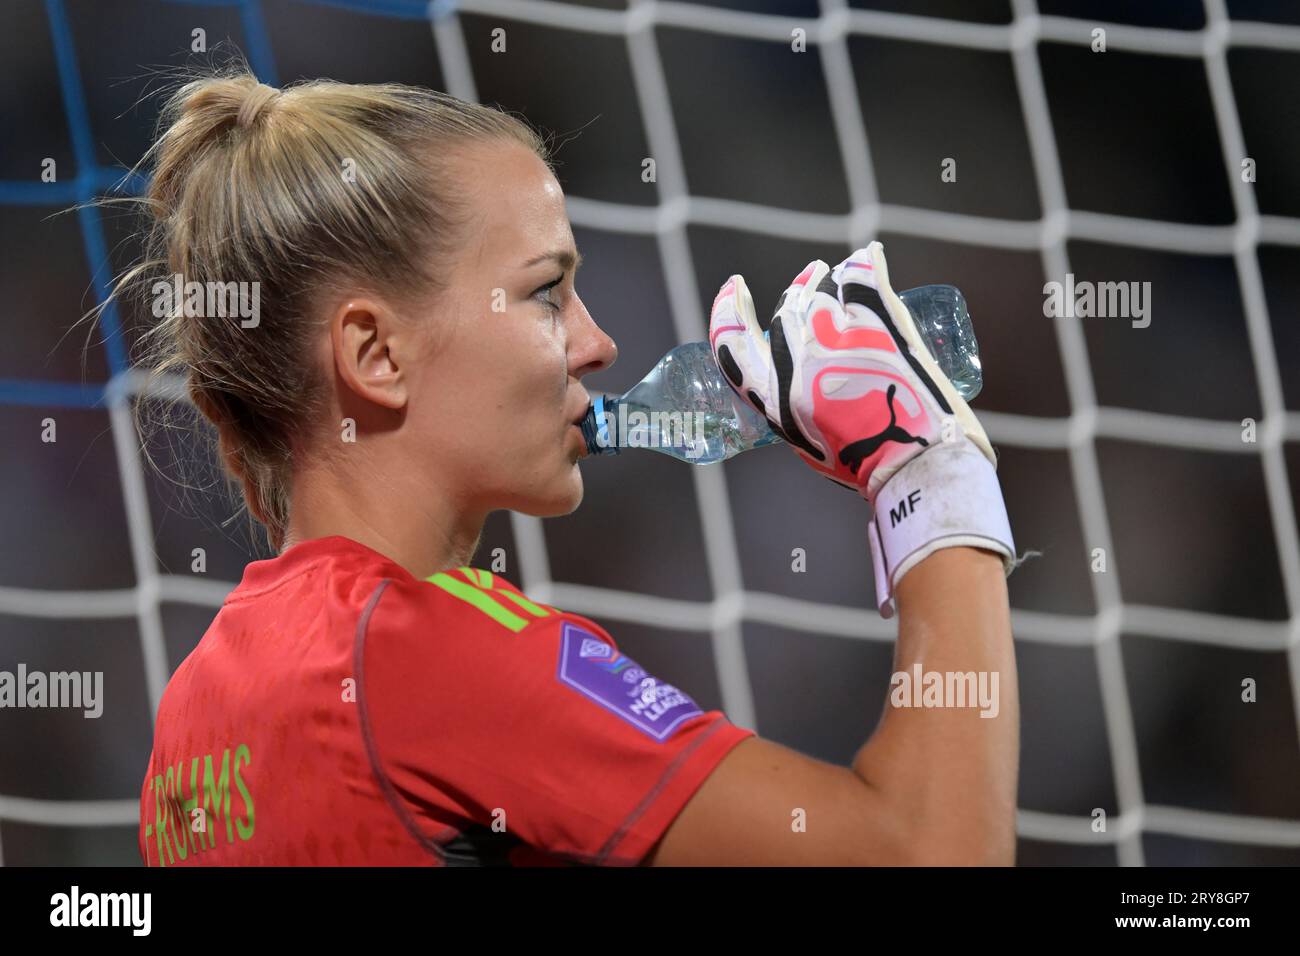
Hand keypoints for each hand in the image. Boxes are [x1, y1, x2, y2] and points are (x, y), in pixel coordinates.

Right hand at [708, 240, 995, 505]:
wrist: (918, 465)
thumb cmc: (870, 467)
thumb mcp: (811, 446)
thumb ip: (796, 411)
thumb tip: (798, 389)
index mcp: (776, 402)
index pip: (734, 345)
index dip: (727, 312)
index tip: (734, 290)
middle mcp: (798, 366)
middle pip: (785, 312)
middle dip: (796, 289)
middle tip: (809, 276)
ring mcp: (836, 339)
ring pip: (822, 293)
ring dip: (829, 279)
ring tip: (841, 276)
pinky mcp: (876, 324)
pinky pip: (861, 276)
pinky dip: (863, 261)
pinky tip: (867, 257)